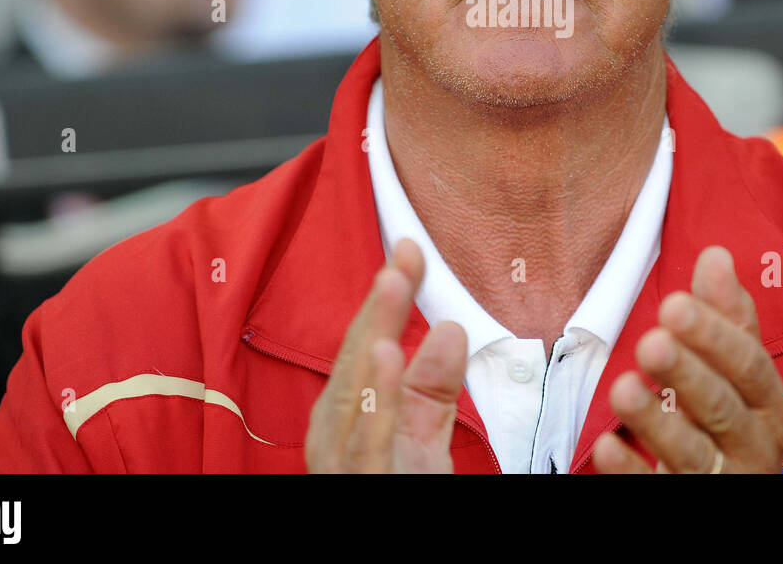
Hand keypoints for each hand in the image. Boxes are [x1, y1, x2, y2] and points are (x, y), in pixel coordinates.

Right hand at [304, 237, 467, 471]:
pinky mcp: (365, 487)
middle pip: (354, 362)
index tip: (410, 248)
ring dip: (370, 337)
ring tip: (389, 288)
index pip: (365, 344)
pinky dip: (376, 401)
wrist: (386, 548)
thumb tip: (447, 327)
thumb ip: (430, 386)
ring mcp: (345, 465)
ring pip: (354, 397)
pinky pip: (369, 445)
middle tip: (401, 257)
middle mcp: (334, 437)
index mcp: (346, 417)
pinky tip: (387, 358)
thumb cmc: (397, 490)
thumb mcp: (420, 438)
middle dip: (376, 308)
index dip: (386, 297)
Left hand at [593, 245, 782, 473]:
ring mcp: (722, 479)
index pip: (748, 365)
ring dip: (656, 421)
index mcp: (768, 403)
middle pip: (721, 408)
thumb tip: (716, 254)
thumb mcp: (737, 370)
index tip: (674, 303)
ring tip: (622, 388)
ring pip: (692, 453)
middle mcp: (752, 444)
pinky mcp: (686, 499)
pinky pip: (656, 490)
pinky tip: (606, 446)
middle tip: (651, 342)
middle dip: (687, 374)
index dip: (713, 336)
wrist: (733, 486)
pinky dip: (632, 471)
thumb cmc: (732, 417)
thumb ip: (726, 316)